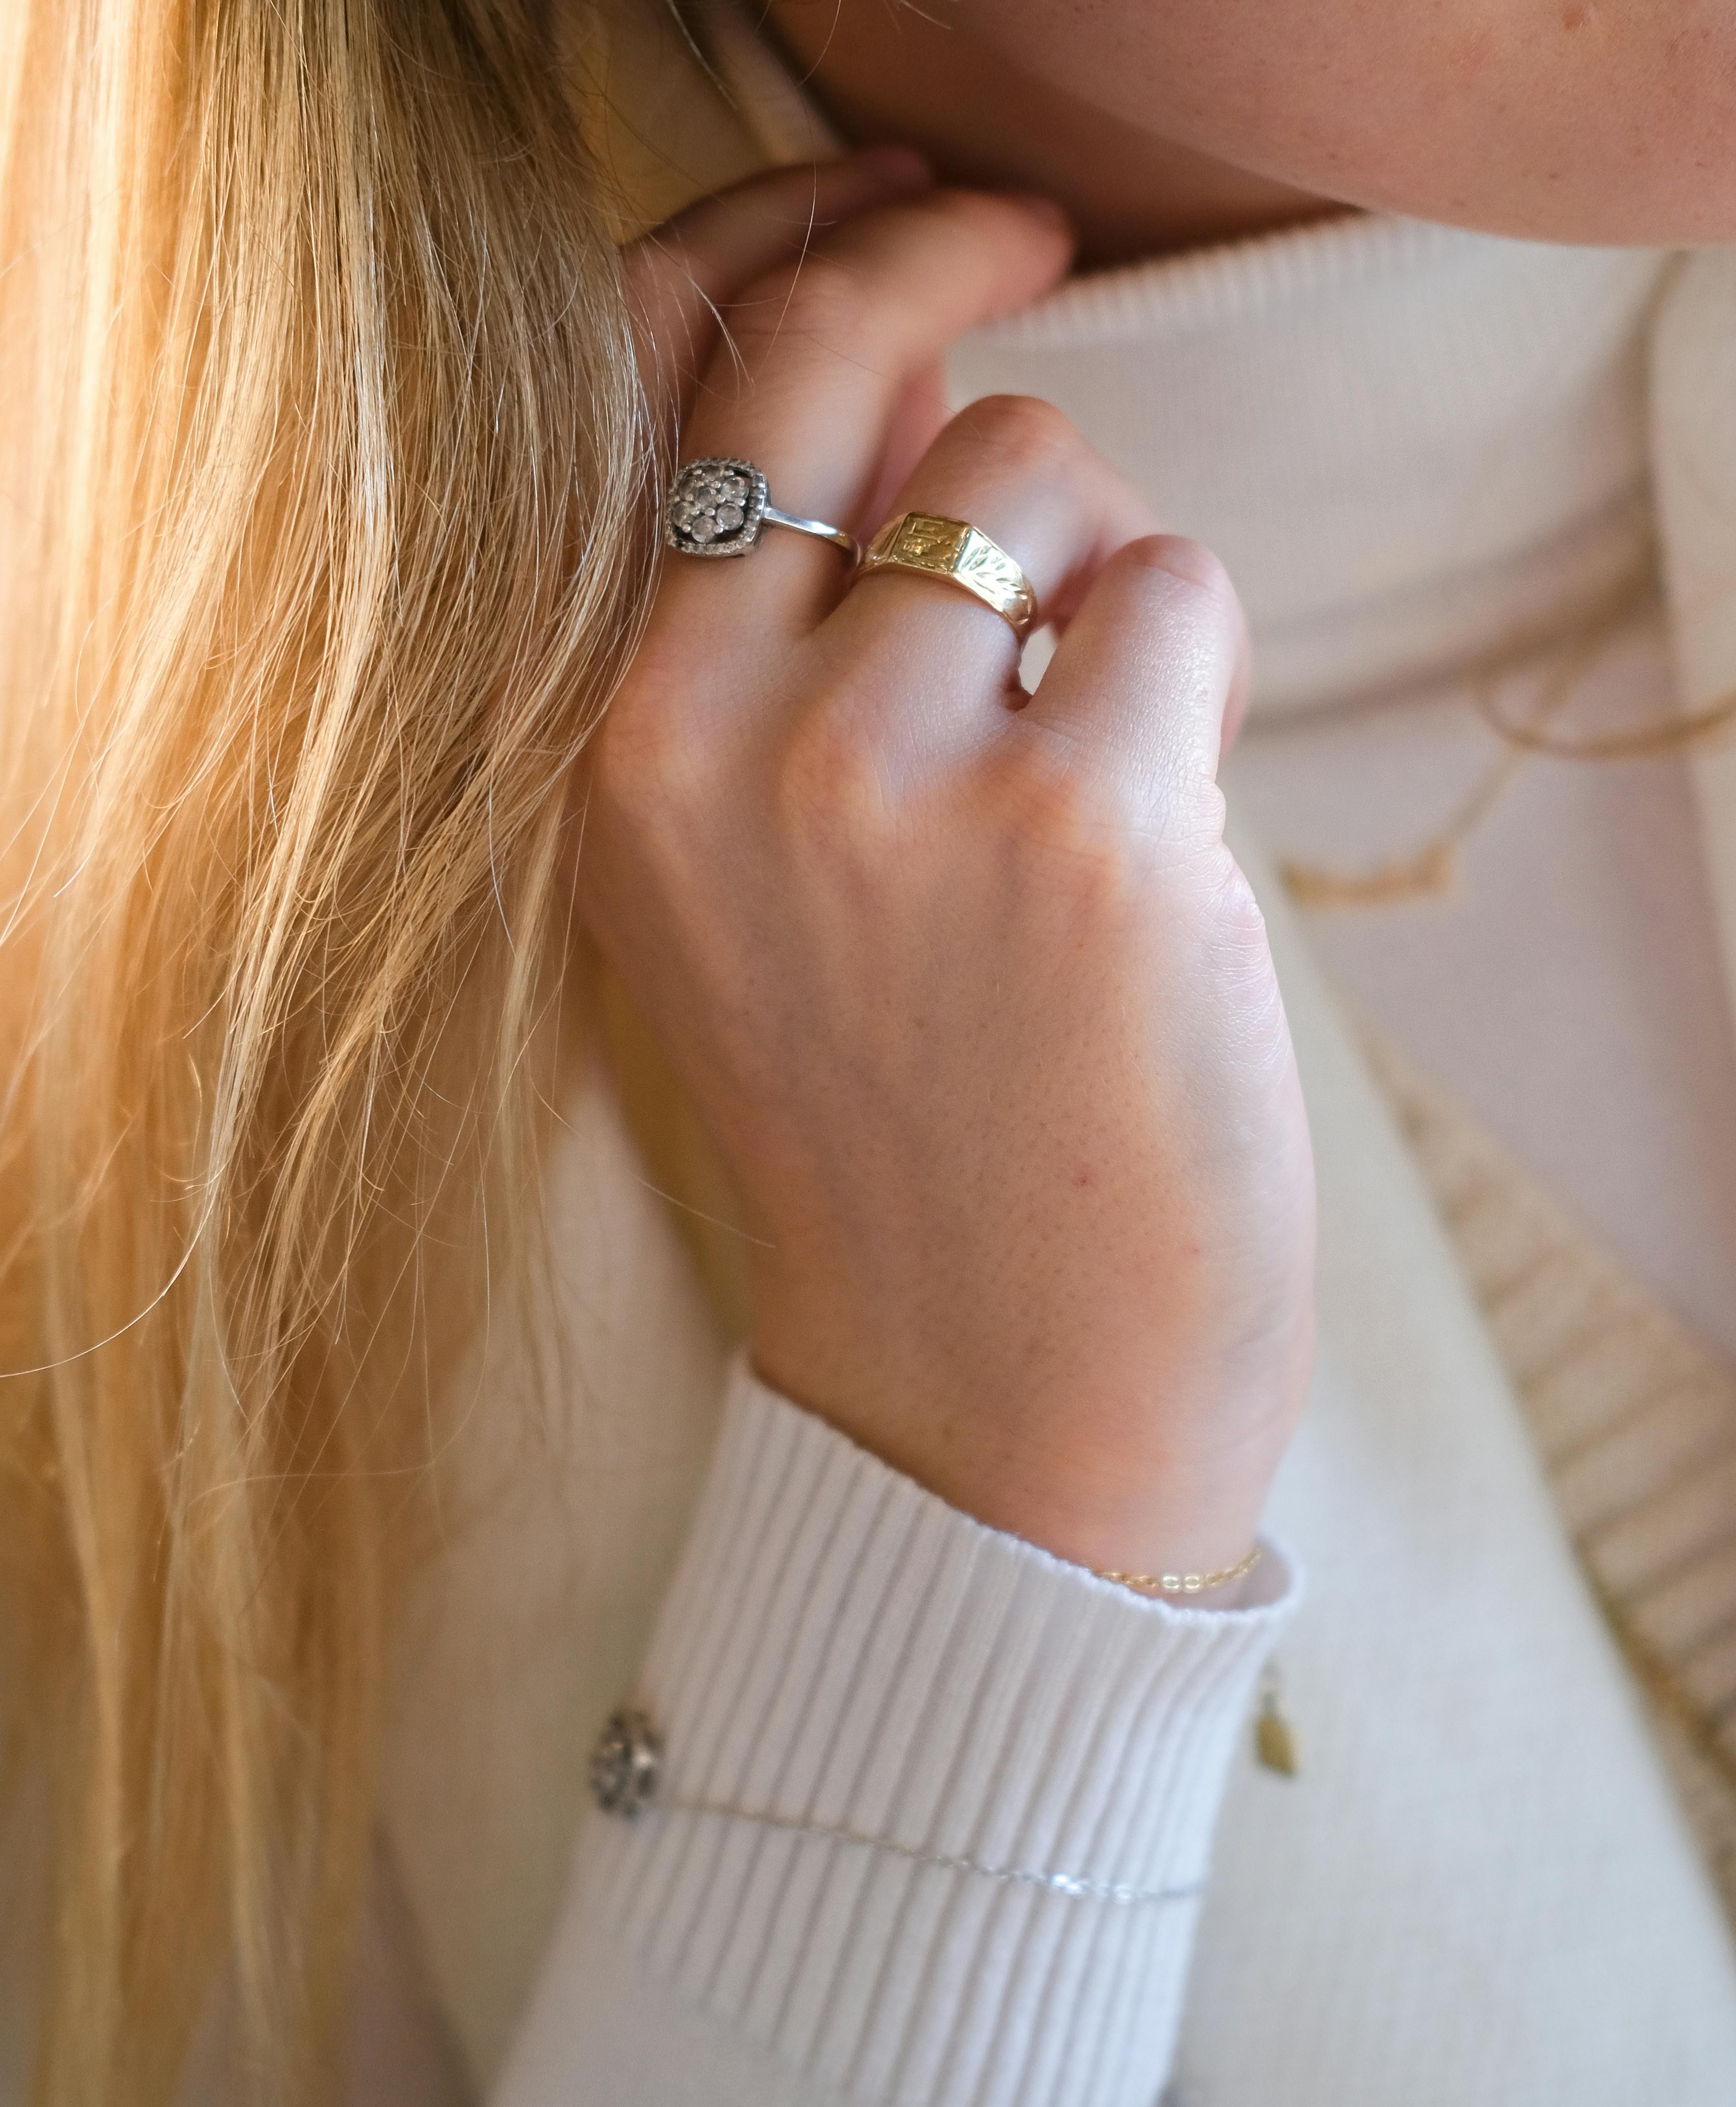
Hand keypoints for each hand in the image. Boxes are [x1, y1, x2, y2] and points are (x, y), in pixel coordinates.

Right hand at [582, 157, 1315, 1584]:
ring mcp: (887, 779)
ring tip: (1090, 757)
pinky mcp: (1079, 825)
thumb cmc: (897, 1152)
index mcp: (617, 765)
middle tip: (1024, 236)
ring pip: (1041, 474)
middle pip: (848, 373)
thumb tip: (905, 439)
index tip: (904, 218)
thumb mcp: (748, 905)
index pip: (673, 404)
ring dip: (1097, 573)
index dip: (794, 263)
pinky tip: (1155, 834)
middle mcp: (717, 744)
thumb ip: (779, 673)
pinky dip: (1190, 680)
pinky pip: (1175, 594)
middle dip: (951, 276)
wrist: (983, 1405)